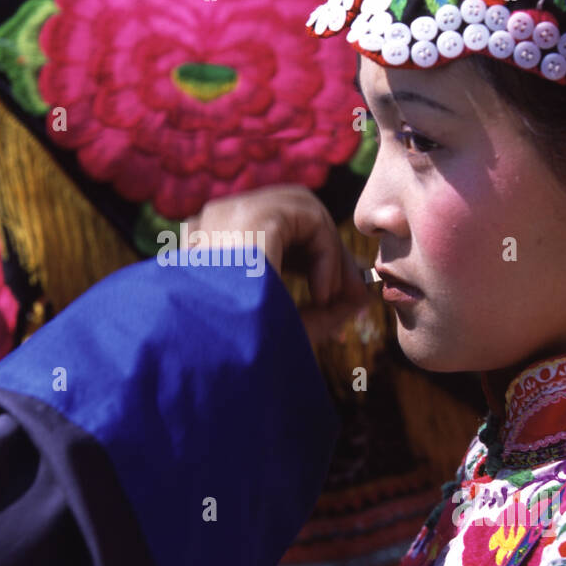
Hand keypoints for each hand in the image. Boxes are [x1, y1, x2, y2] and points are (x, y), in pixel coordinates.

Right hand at [188, 185, 366, 343]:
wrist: (203, 355)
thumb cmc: (235, 351)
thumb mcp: (280, 329)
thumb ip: (322, 313)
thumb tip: (362, 297)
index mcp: (207, 242)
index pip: (270, 230)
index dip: (309, 259)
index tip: (331, 297)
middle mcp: (216, 221)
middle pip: (290, 212)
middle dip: (325, 250)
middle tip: (348, 292)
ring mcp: (232, 212)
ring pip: (304, 209)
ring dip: (328, 251)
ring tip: (327, 297)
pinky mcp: (256, 215)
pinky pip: (312, 220)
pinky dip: (327, 254)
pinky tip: (322, 293)